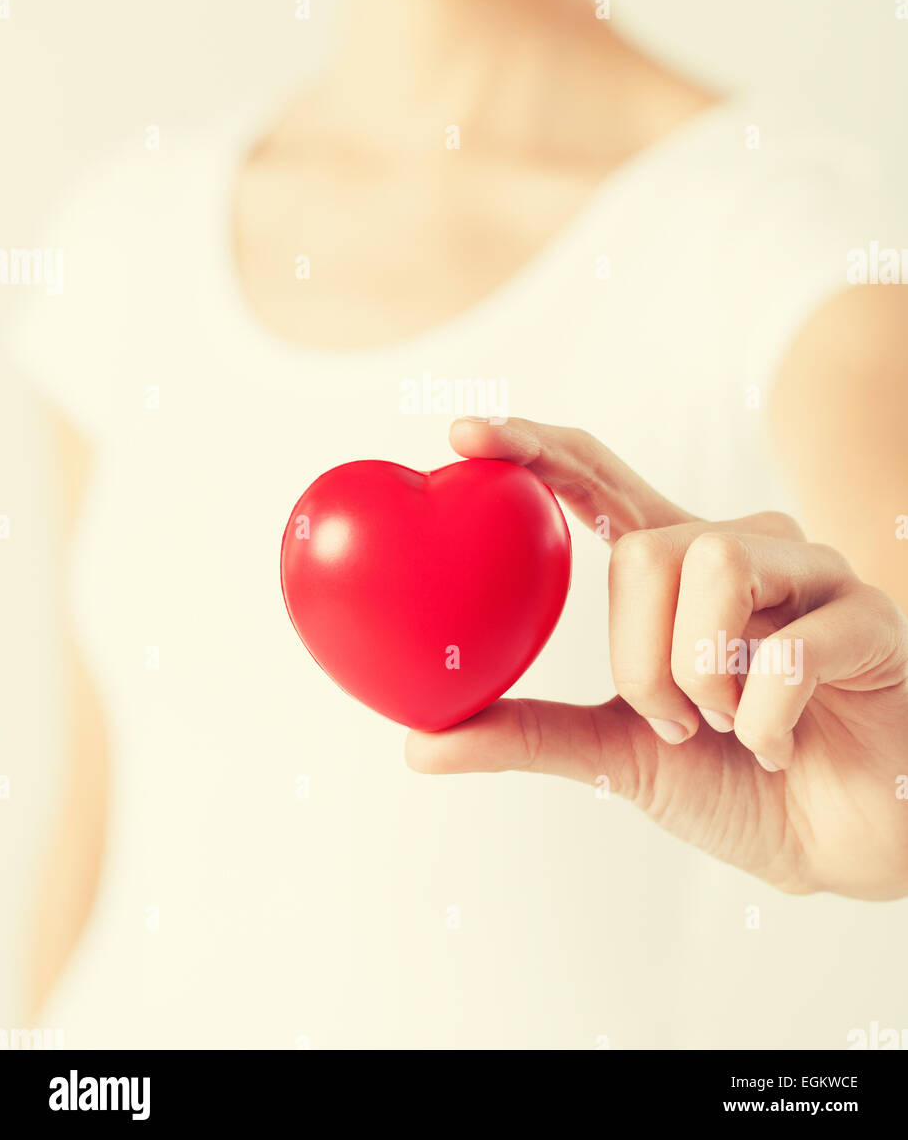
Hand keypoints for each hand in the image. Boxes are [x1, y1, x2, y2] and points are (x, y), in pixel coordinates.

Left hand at [406, 418, 907, 899]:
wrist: (840, 847)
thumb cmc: (738, 784)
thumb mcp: (619, 757)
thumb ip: (529, 734)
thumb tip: (418, 743)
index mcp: (680, 567)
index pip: (600, 481)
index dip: (537, 448)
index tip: (464, 434)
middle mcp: (743, 549)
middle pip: (645, 546)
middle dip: (639, 659)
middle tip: (677, 721)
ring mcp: (813, 576)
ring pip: (712, 566)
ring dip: (702, 676)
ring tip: (733, 726)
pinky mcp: (869, 620)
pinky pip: (789, 648)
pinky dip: (765, 719)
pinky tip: (782, 745)